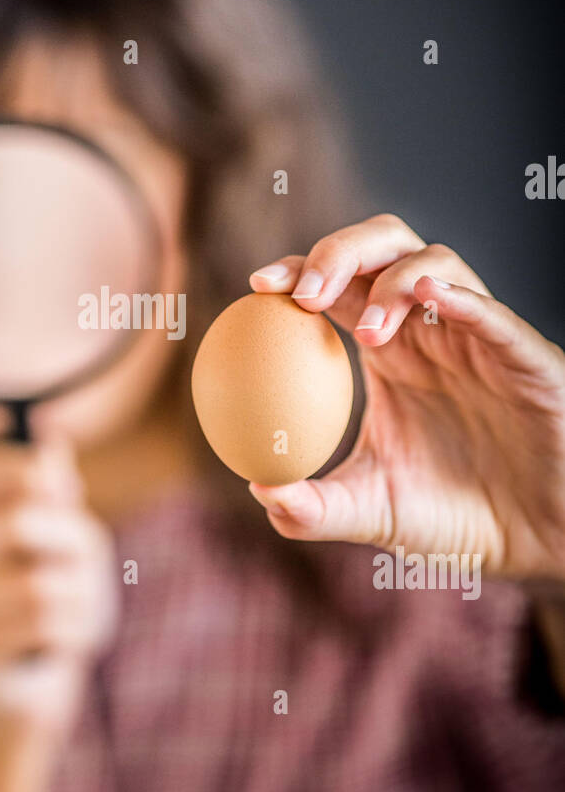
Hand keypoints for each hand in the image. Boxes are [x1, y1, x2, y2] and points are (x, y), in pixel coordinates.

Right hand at [0, 440, 117, 736]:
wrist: (26, 689)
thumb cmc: (51, 605)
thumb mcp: (66, 541)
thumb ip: (55, 495)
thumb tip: (51, 447)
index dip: (28, 473)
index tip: (64, 494)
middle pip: (18, 525)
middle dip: (74, 547)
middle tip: (89, 570)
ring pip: (37, 588)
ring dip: (82, 603)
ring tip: (83, 614)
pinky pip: (36, 631)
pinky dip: (71, 634)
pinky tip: (67, 643)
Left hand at [248, 214, 564, 581]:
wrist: (533, 542)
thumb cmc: (453, 519)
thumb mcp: (370, 513)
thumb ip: (313, 508)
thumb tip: (259, 489)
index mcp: (389, 352)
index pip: (338, 286)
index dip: (300, 269)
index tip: (258, 286)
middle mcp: (429, 331)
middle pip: (383, 248)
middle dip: (339, 252)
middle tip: (304, 293)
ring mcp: (478, 337)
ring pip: (437, 263)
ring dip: (393, 282)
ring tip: (369, 334)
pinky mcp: (524, 358)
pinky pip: (494, 314)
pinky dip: (461, 298)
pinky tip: (429, 297)